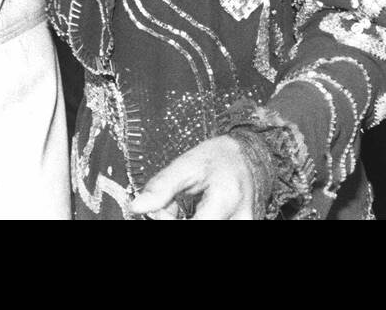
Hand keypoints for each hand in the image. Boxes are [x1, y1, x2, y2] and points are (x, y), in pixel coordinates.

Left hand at [128, 135, 256, 219]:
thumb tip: (137, 207)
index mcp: (226, 199)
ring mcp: (242, 226)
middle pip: (196, 229)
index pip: (191, 226)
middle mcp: (240, 220)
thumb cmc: (219, 157)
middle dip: (175, 221)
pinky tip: (194, 213)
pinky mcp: (240, 228)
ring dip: (185, 221)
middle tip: (172, 206)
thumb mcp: (187, 163)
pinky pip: (208, 228)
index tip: (160, 209)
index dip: (167, 219)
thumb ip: (161, 186)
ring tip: (185, 206)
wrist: (248, 157)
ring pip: (201, 229)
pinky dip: (195, 222)